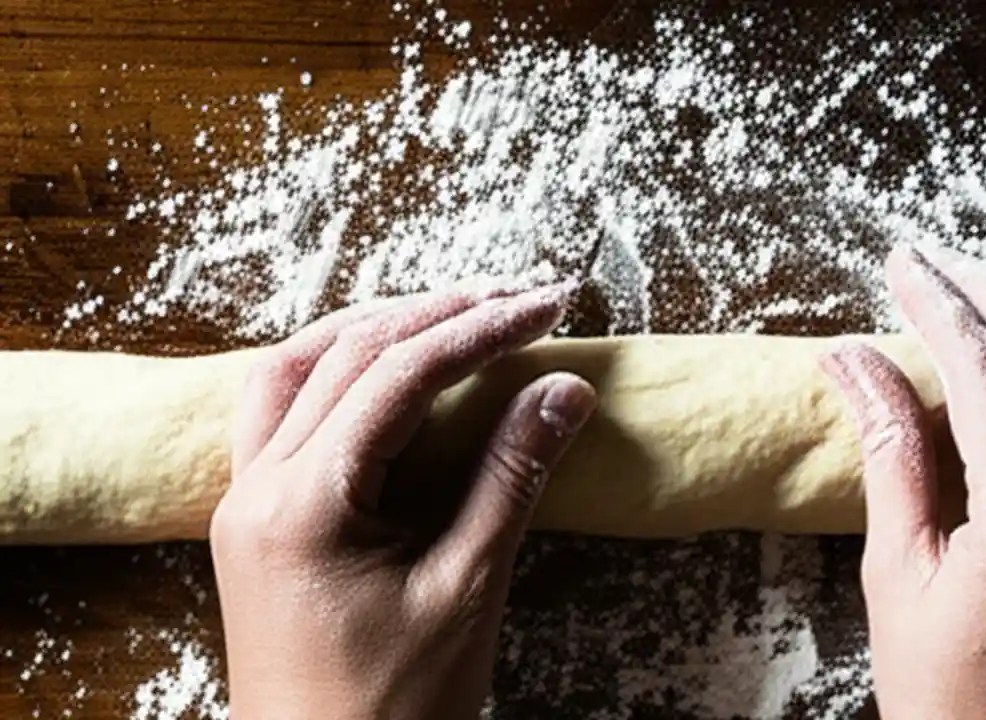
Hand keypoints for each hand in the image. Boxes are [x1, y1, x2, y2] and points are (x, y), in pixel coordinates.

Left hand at [210, 284, 596, 718]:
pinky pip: (281, 409)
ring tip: (455, 307)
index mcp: (304, 507)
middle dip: (440, 314)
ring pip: (300, 369)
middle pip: (347, 355)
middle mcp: (256, 489)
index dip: (481, 330)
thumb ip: (510, 480)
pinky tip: (380, 364)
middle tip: (519, 293)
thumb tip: (563, 389)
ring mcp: (244, 501)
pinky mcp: (254, 518)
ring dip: (379, 327)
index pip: (398, 377)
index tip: (546, 305)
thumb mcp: (466, 591)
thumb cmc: (393, 709)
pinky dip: (336, 368)